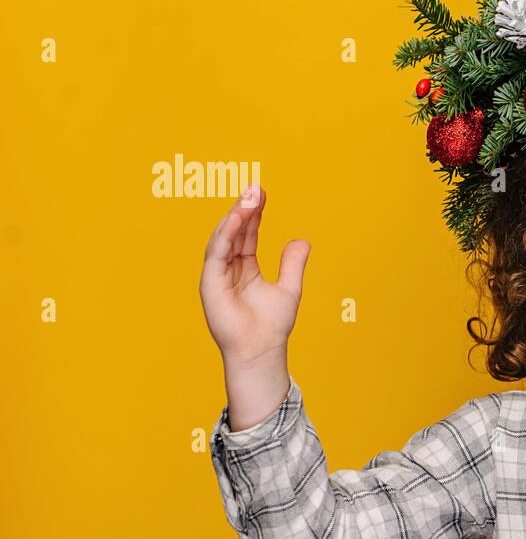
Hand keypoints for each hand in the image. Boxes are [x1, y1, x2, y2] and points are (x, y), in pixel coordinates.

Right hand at [199, 184, 310, 368]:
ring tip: (248, 199)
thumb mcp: (289, 288)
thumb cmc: (271, 326)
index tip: (262, 192)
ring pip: (223, 238)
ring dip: (234, 217)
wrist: (261, 350)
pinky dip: (225, 235)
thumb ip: (293, 263)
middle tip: (255, 187)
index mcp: (244, 268)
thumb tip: (302, 240)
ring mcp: (217, 276)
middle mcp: (227, 269)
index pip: (247, 234)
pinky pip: (216, 254)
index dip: (255, 213)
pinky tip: (236, 219)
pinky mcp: (210, 284)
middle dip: (243, 208)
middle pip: (234, 232)